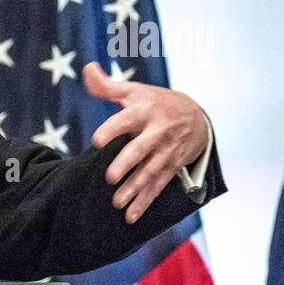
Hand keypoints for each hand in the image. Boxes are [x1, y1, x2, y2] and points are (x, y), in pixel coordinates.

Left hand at [85, 62, 208, 223]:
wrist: (197, 116)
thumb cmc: (155, 102)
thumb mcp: (134, 90)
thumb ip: (107, 85)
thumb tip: (86, 68)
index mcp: (145, 111)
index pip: (127, 119)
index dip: (113, 129)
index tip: (97, 140)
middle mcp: (157, 132)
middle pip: (141, 149)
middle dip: (127, 164)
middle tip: (110, 177)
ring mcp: (165, 152)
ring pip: (150, 172)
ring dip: (135, 189)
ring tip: (117, 202)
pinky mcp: (170, 167)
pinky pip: (158, 186)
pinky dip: (145, 202)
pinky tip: (130, 216)